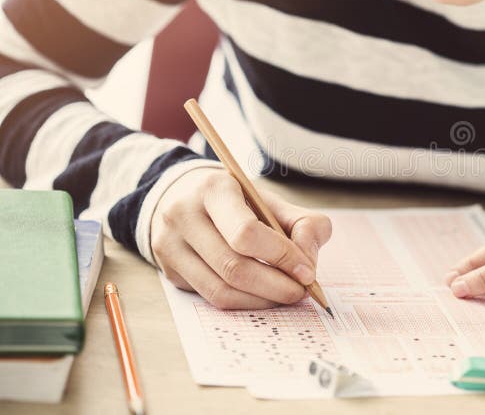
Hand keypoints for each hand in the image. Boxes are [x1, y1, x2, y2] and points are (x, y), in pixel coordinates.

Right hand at [151, 168, 331, 309]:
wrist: (188, 200)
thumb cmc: (239, 203)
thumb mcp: (273, 201)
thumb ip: (303, 225)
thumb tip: (308, 263)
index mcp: (214, 189)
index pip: (247, 232)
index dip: (282, 257)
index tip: (307, 272)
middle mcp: (184, 214)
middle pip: (234, 266)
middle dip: (276, 285)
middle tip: (301, 292)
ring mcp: (171, 245)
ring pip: (221, 289)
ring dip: (262, 300)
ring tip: (286, 295)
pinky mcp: (170, 271)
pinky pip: (211, 298)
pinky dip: (244, 303)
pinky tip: (263, 297)